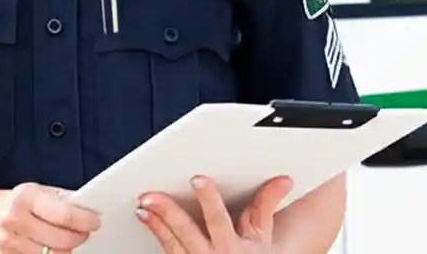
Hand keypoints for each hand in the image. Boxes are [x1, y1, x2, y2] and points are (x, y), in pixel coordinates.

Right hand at [0, 182, 101, 253]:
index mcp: (26, 198)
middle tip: (85, 232)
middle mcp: (15, 221)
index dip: (85, 221)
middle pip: (61, 240)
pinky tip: (53, 249)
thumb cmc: (11, 203)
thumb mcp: (35, 191)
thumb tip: (89, 208)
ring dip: (66, 250)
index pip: (64, 214)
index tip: (96, 221)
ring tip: (68, 240)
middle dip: (79, 237)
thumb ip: (61, 199)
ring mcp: (9, 245)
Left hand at [135, 175, 292, 252]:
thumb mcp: (262, 236)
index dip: (208, 199)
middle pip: (186, 233)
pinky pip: (166, 251)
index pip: (218, 220)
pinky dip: (156, 233)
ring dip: (156, 223)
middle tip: (151, 196)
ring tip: (144, 204)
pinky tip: (146, 218)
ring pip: (171, 243)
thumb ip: (267, 205)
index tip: (197, 180)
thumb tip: (282, 180)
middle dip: (169, 214)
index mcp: (232, 246)